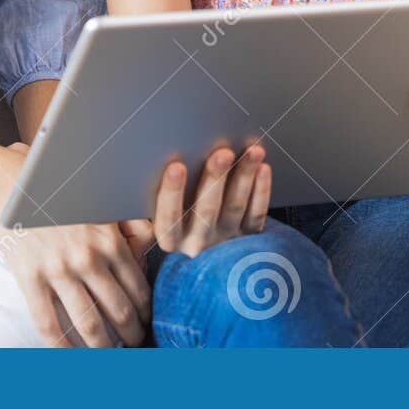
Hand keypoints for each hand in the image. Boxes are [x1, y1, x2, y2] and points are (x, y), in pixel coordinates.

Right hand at [0, 141, 151, 347]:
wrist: (8, 185)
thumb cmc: (56, 192)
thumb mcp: (99, 200)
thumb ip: (127, 224)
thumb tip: (147, 246)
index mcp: (109, 238)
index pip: (137, 286)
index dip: (145, 310)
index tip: (146, 320)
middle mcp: (87, 257)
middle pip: (119, 310)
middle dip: (131, 333)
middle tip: (134, 343)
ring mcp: (58, 270)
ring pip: (89, 323)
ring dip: (103, 347)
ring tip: (108, 356)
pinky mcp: (30, 278)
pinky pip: (49, 324)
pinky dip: (62, 348)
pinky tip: (69, 357)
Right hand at [152, 143, 271, 256]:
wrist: (205, 257)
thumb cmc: (175, 219)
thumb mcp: (159, 215)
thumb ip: (151, 197)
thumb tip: (145, 160)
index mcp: (170, 238)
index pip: (169, 217)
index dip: (172, 192)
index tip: (176, 166)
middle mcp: (196, 243)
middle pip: (206, 211)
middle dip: (215, 179)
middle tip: (223, 152)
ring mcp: (224, 242)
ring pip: (235, 208)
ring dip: (244, 177)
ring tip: (252, 151)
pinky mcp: (247, 239)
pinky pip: (256, 215)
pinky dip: (261, 191)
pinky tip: (263, 168)